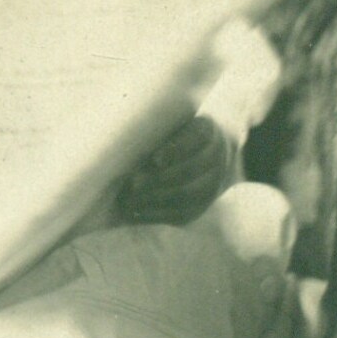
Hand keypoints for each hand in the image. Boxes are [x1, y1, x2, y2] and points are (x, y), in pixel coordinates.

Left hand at [115, 115, 234, 225]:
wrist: (207, 153)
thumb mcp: (170, 122)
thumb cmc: (174, 132)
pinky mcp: (201, 206)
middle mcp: (217, 158)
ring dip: (156, 199)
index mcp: (207, 131)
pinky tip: (135, 213)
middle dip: (160, 180)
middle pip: (190, 171)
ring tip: (129, 200)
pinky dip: (157, 215)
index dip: (176, 151)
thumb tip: (119, 141)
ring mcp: (214, 184)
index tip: (155, 159)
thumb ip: (154, 128)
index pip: (195, 139)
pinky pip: (182, 214)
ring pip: (188, 196)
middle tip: (132, 183)